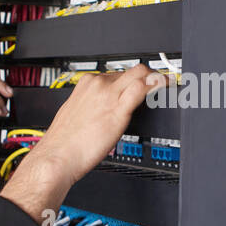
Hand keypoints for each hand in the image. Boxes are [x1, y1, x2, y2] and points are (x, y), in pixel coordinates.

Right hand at [0, 65, 164, 222]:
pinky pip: (142, 90)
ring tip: (167, 84)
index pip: (117, 73)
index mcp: (86, 84)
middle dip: (149, 74)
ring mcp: (108, 95)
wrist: (58, 156)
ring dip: (157, 78)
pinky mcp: (118, 110)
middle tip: (160, 81)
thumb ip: (92, 105)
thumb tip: (105, 106)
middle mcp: (98, 85)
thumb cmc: (65, 142)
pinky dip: (157, 86)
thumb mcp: (77, 113)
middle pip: (132, 70)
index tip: (141, 82)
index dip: (133, 78)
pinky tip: (164, 89)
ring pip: (140, 74)